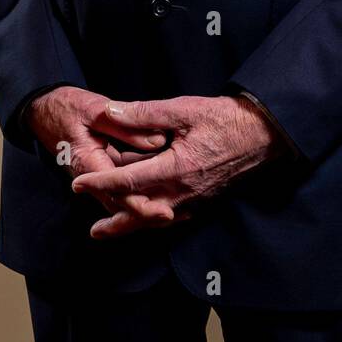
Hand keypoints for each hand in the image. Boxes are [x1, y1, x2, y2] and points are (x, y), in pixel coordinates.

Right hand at [26, 86, 184, 236]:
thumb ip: (126, 127)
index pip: (118, 194)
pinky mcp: (103, 170)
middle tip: (181, 216)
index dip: (142, 207)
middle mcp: (92, 177)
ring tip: (181, 209)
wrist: (43, 110)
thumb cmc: (68, 107)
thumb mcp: (96, 111)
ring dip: (148, 203)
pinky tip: (164, 187)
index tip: (165, 213)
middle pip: (122, 204)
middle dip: (149, 213)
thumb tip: (158, 142)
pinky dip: (142, 188)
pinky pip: (123, 185)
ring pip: (123, 198)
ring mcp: (97, 176)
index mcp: (88, 164)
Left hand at [70, 94, 288, 238]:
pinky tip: (147, 219)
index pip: (128, 182)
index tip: (78, 184)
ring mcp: (195, 200)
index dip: (100, 183)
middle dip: (113, 220)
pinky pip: (173, 218)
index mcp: (175, 169)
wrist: (264, 134)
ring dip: (130, 226)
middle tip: (91, 229)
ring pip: (156, 221)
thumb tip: (111, 112)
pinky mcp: (204, 200)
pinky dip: (154, 221)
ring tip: (109, 231)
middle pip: (139, 214)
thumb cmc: (225, 119)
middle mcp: (183, 192)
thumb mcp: (183, 109)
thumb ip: (144, 113)